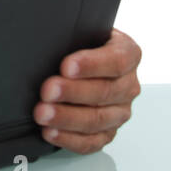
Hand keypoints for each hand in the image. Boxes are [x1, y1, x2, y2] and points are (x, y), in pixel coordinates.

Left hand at [33, 28, 141, 153]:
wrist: (83, 59)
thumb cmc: (80, 42)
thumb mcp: (83, 29)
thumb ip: (72, 29)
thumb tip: (46, 29)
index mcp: (128, 54)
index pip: (117, 61)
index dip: (92, 65)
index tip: (66, 66)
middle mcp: (128, 84)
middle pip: (106, 92)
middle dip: (73, 92)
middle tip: (47, 90)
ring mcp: (119, 111)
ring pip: (98, 119)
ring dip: (67, 118)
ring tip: (42, 113)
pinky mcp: (107, 132)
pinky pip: (92, 141)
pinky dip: (69, 139)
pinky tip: (50, 132)